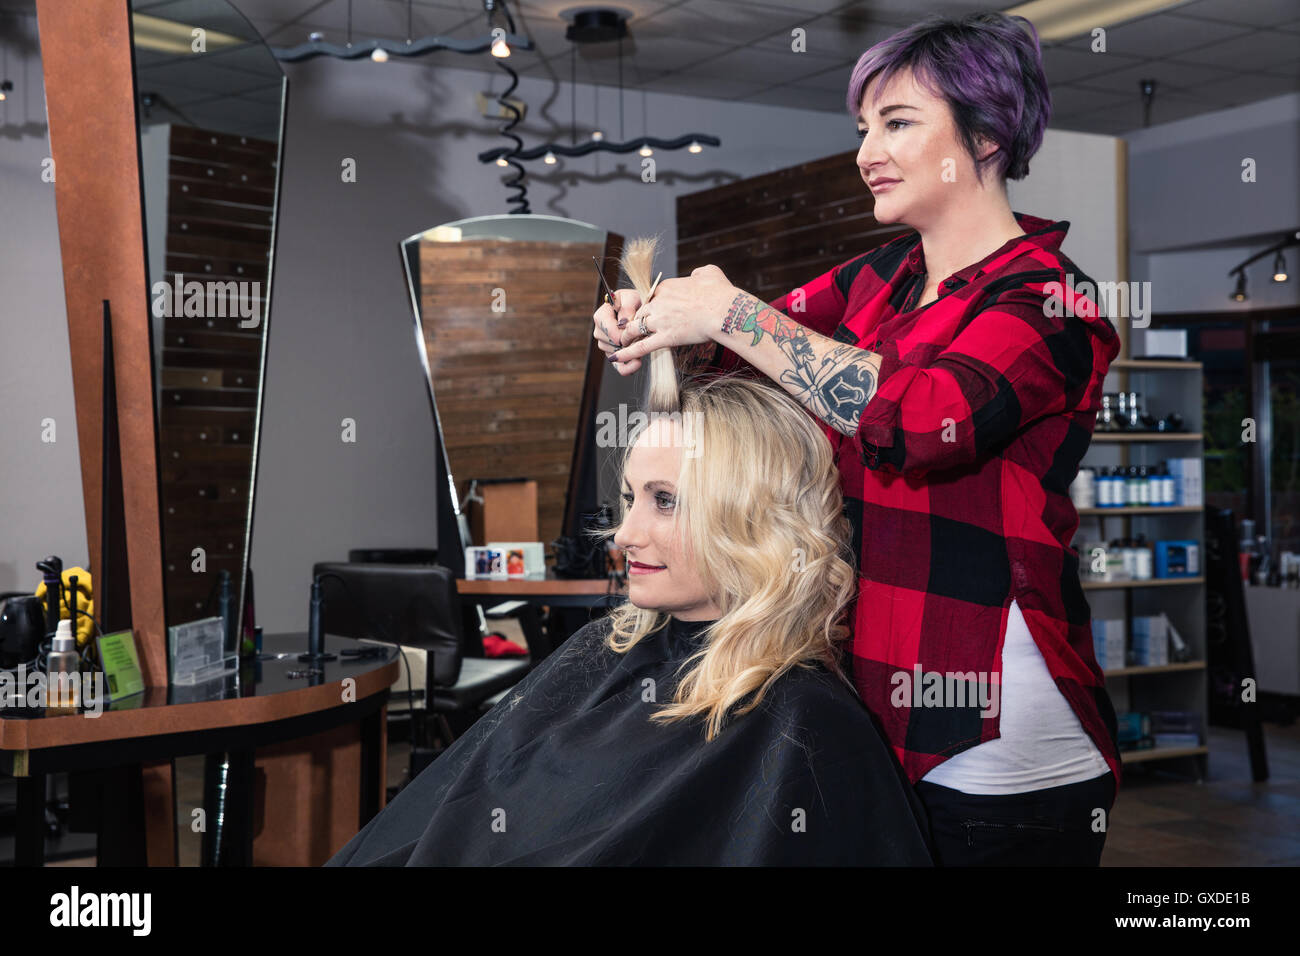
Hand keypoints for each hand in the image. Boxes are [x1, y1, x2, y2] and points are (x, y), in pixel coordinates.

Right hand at [592, 288, 642, 375]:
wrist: (638, 310)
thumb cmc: (633, 302)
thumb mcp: (631, 298)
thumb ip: (627, 307)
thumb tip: (623, 322)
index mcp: (601, 316)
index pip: (607, 329)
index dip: (620, 333)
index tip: (631, 331)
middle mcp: (600, 332)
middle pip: (610, 343)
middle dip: (626, 342)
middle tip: (641, 337)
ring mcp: (605, 345)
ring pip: (615, 354)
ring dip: (629, 351)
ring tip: (642, 344)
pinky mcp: (614, 355)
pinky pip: (619, 367)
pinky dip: (628, 368)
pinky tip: (637, 363)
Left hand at [607, 265, 736, 373]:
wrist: (724, 310)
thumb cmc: (720, 293)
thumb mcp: (709, 273)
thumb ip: (699, 273)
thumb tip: (697, 275)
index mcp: (666, 287)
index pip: (651, 297)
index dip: (650, 307)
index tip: (651, 313)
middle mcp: (659, 303)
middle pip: (639, 312)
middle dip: (634, 321)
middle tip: (631, 329)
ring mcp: (660, 321)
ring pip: (634, 328)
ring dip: (626, 336)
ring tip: (622, 342)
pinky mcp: (665, 338)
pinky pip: (641, 347)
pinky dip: (626, 353)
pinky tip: (617, 357)